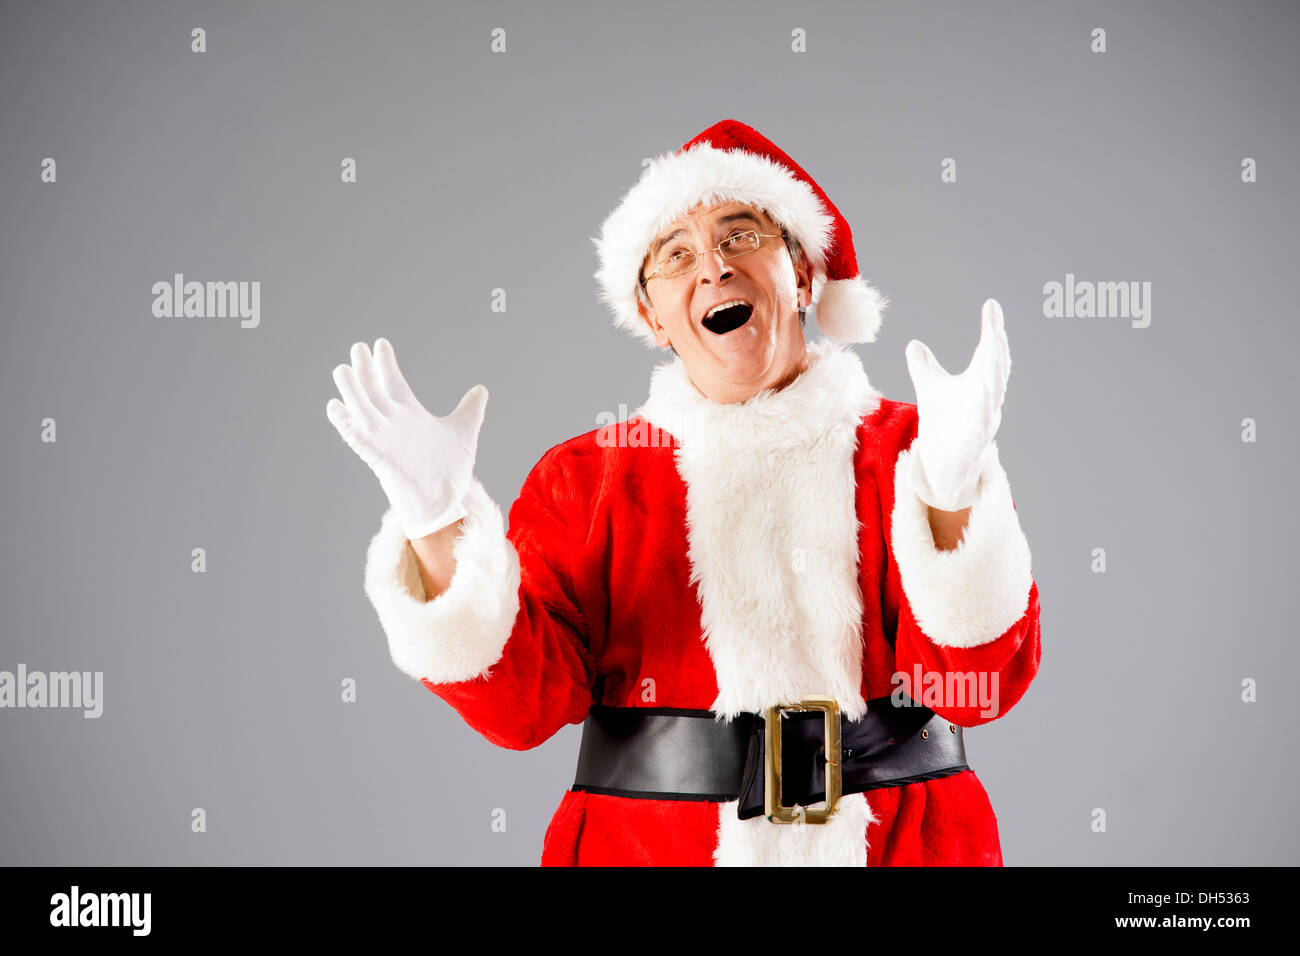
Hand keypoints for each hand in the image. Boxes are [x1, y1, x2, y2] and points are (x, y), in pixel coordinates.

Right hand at [326, 338, 488, 539]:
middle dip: (366, 370)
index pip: (394, 383)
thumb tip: (482, 389)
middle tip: (357, 347)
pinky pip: (357, 439)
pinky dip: (345, 424)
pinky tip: (335, 407)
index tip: (380, 343)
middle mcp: (394, 424)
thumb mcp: (464, 433)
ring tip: (342, 370)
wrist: (446, 503)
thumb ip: (470, 410)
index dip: (387, 364)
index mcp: (411, 415)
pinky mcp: (378, 458)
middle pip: (374, 391)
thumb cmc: (451, 470)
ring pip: (362, 411)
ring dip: (351, 391)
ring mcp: (384, 440)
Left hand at [904, 298, 1010, 511]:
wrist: (945, 465)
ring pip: (994, 392)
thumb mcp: (929, 390)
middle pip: (997, 367)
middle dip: (997, 343)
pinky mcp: (975, 441)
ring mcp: (985, 421)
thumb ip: (924, 367)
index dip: (992, 329)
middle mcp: (987, 399)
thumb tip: (914, 344)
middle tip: (995, 321)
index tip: (992, 306)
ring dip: (994, 370)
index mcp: (979, 383)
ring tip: (994, 345)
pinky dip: (984, 410)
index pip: (989, 352)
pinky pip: (982, 423)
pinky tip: (983, 395)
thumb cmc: (944, 425)